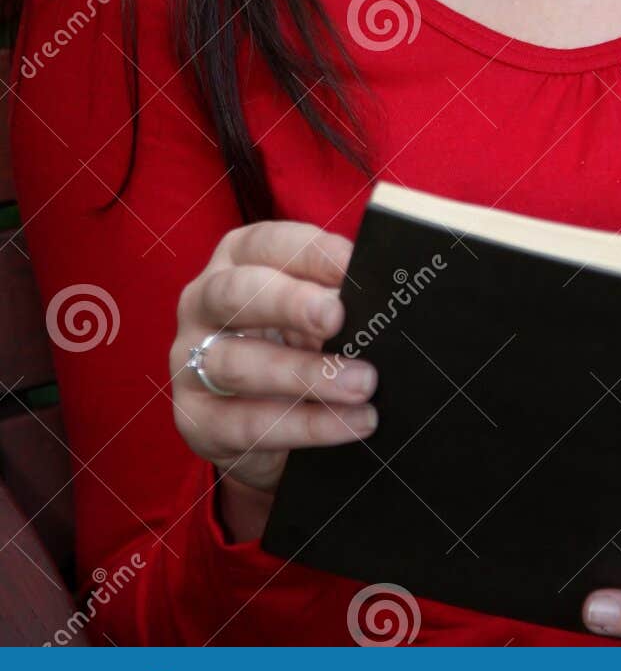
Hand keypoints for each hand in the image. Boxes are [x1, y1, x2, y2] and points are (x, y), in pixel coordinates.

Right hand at [169, 220, 378, 498]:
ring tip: (363, 383)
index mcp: (237, 260)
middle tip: (337, 318)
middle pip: (236, 293)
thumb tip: (380, 299)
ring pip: (239, 363)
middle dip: (289, 303)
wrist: (266, 426)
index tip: (354, 266)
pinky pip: (249, 423)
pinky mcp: (196, 419)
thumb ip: (338, 299)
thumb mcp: (315, 314)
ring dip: (306, 374)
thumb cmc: (298, 344)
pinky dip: (307, 424)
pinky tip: (351, 423)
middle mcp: (203, 302)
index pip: (267, 243)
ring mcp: (190, 361)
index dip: (311, 253)